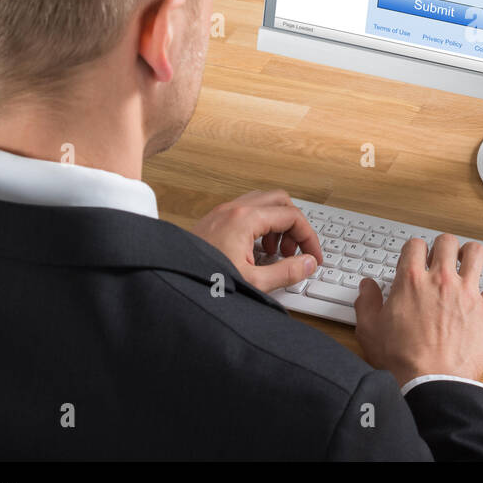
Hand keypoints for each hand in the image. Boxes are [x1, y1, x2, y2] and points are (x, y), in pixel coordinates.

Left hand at [189, 189, 321, 292]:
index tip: (312, 256)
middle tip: (295, 250)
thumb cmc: (202, 280)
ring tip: (276, 251)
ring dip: (277, 223)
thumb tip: (307, 264)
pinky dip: (260, 224)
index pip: (292, 216)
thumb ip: (286, 272)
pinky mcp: (215, 220)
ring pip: (263, 203)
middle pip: (280, 201)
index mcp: (245, 219)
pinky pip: (247, 211)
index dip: (308, 237)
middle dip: (294, 225)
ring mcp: (222, 212)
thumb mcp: (252, 282)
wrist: (169, 281)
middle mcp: (234, 209)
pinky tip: (257, 249)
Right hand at [353, 233, 482, 386]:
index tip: (416, 259)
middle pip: (446, 242)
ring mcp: (466, 292)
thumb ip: (367, 303)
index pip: (415, 245)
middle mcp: (440, 280)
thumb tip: (367, 287)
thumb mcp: (370, 330)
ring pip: (475, 252)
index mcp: (411, 281)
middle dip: (443, 246)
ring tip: (467, 260)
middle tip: (441, 258)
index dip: (415, 250)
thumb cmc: (402, 361)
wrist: (431, 383)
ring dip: (470, 253)